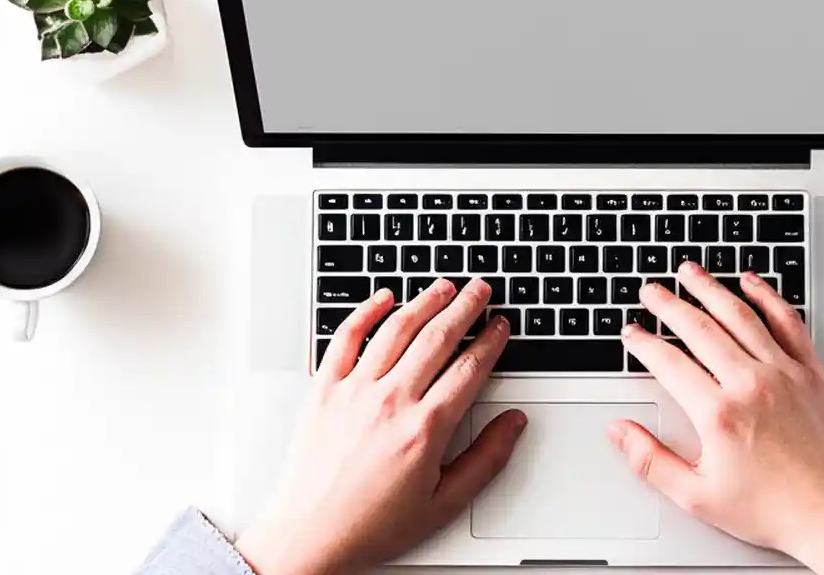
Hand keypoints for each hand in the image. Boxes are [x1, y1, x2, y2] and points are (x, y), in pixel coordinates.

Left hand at [236, 278, 525, 574]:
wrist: (310, 536)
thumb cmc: (372, 525)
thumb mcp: (444, 503)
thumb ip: (486, 460)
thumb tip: (513, 424)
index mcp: (425, 429)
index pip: (470, 369)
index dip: (491, 341)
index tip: (501, 326)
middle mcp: (391, 401)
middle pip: (438, 337)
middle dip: (465, 307)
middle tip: (480, 289)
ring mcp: (354, 391)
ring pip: (396, 329)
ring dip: (424, 301)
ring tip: (443, 287)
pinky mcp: (324, 389)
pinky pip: (346, 337)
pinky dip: (365, 311)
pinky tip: (382, 298)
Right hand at [611, 263, 823, 574]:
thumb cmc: (772, 509)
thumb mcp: (697, 497)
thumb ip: (651, 461)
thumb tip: (620, 432)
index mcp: (718, 414)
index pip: (668, 363)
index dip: (644, 343)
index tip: (632, 333)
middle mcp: (751, 385)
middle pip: (700, 328)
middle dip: (670, 305)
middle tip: (652, 291)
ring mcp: (784, 374)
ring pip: (740, 316)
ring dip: (711, 289)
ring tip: (690, 272)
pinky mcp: (811, 373)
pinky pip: (787, 322)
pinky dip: (767, 297)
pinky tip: (751, 282)